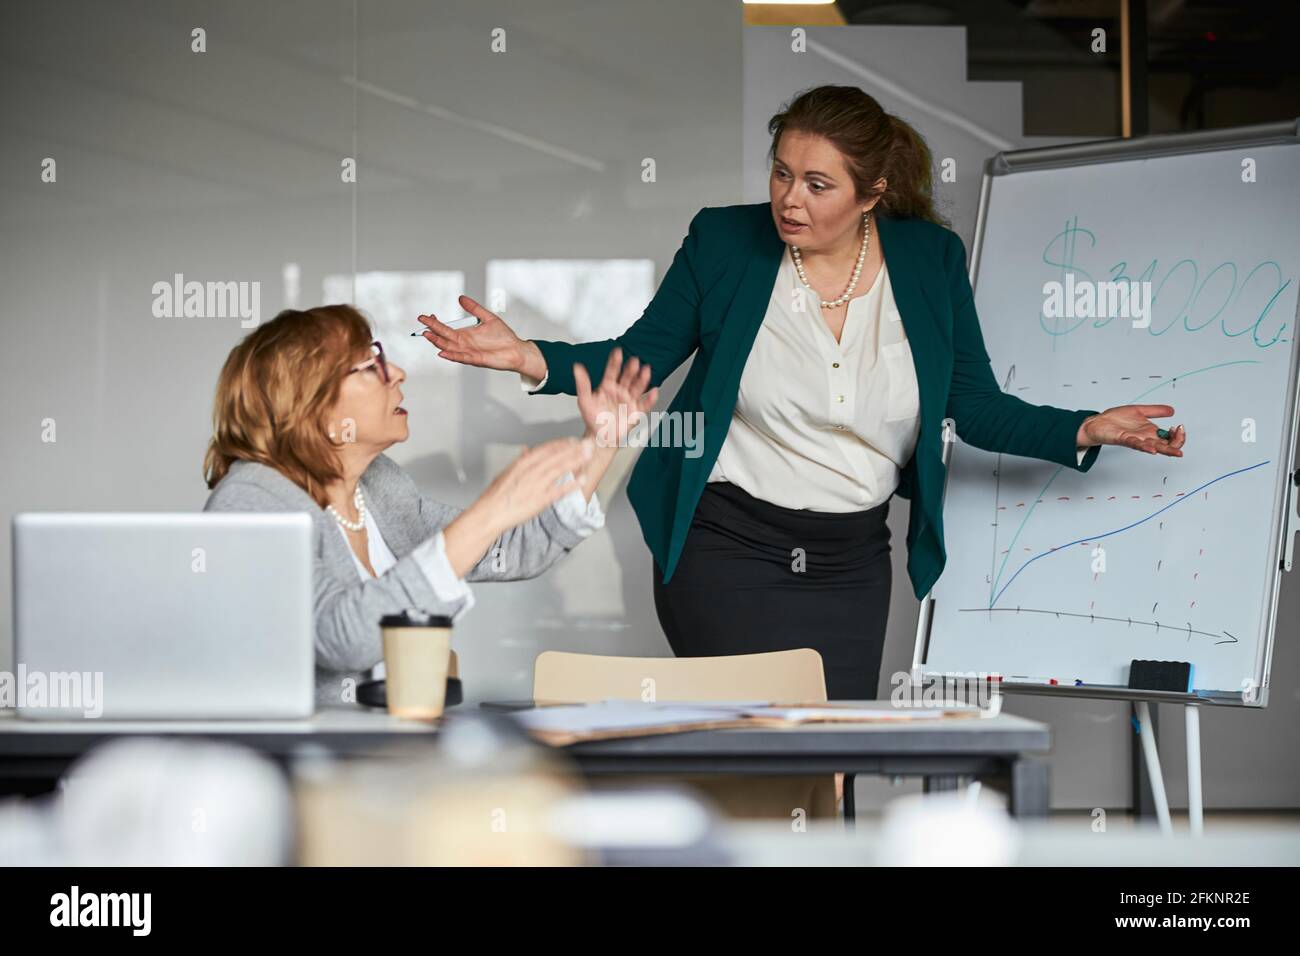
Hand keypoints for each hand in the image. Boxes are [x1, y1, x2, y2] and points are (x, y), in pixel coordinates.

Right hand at [416, 295, 546, 378]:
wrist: (516, 349)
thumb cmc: (504, 337)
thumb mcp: (488, 318)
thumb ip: (474, 308)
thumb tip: (461, 298)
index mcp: (465, 334)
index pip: (445, 329)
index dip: (435, 323)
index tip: (427, 316)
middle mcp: (464, 344)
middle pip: (443, 337)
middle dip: (432, 330)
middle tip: (422, 323)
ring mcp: (469, 352)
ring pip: (449, 348)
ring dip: (438, 342)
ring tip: (427, 335)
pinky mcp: (476, 359)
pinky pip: (461, 358)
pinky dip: (452, 355)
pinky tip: (442, 351)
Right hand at [472, 436, 594, 533]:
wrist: (489, 513)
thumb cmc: (495, 496)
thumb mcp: (506, 472)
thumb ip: (519, 461)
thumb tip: (526, 450)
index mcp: (522, 463)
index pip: (545, 449)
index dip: (561, 444)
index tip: (572, 441)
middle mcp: (530, 471)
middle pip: (556, 456)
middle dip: (574, 449)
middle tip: (588, 443)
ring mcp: (536, 485)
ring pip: (560, 469)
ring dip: (576, 460)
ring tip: (589, 455)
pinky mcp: (540, 500)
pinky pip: (559, 490)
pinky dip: (572, 484)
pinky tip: (582, 479)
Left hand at [574, 347, 659, 448]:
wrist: (600, 437)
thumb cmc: (593, 419)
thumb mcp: (585, 401)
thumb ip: (582, 384)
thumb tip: (577, 367)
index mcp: (608, 386)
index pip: (612, 371)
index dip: (615, 361)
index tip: (617, 351)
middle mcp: (620, 391)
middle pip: (627, 377)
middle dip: (631, 369)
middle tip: (634, 361)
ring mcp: (629, 400)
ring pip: (637, 387)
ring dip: (642, 379)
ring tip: (645, 370)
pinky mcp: (636, 411)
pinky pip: (644, 404)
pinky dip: (650, 399)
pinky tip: (653, 392)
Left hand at [1077, 405, 1185, 456]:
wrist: (1098, 422)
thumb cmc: (1116, 419)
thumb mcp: (1140, 410)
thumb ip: (1156, 411)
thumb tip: (1172, 410)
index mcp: (1150, 432)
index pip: (1170, 439)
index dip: (1178, 435)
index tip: (1178, 426)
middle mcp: (1145, 438)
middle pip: (1166, 445)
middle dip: (1178, 441)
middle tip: (1180, 432)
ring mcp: (1135, 440)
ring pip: (1154, 447)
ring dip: (1166, 449)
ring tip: (1177, 451)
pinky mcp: (1124, 439)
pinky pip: (1136, 445)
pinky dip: (1145, 447)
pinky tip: (1152, 449)